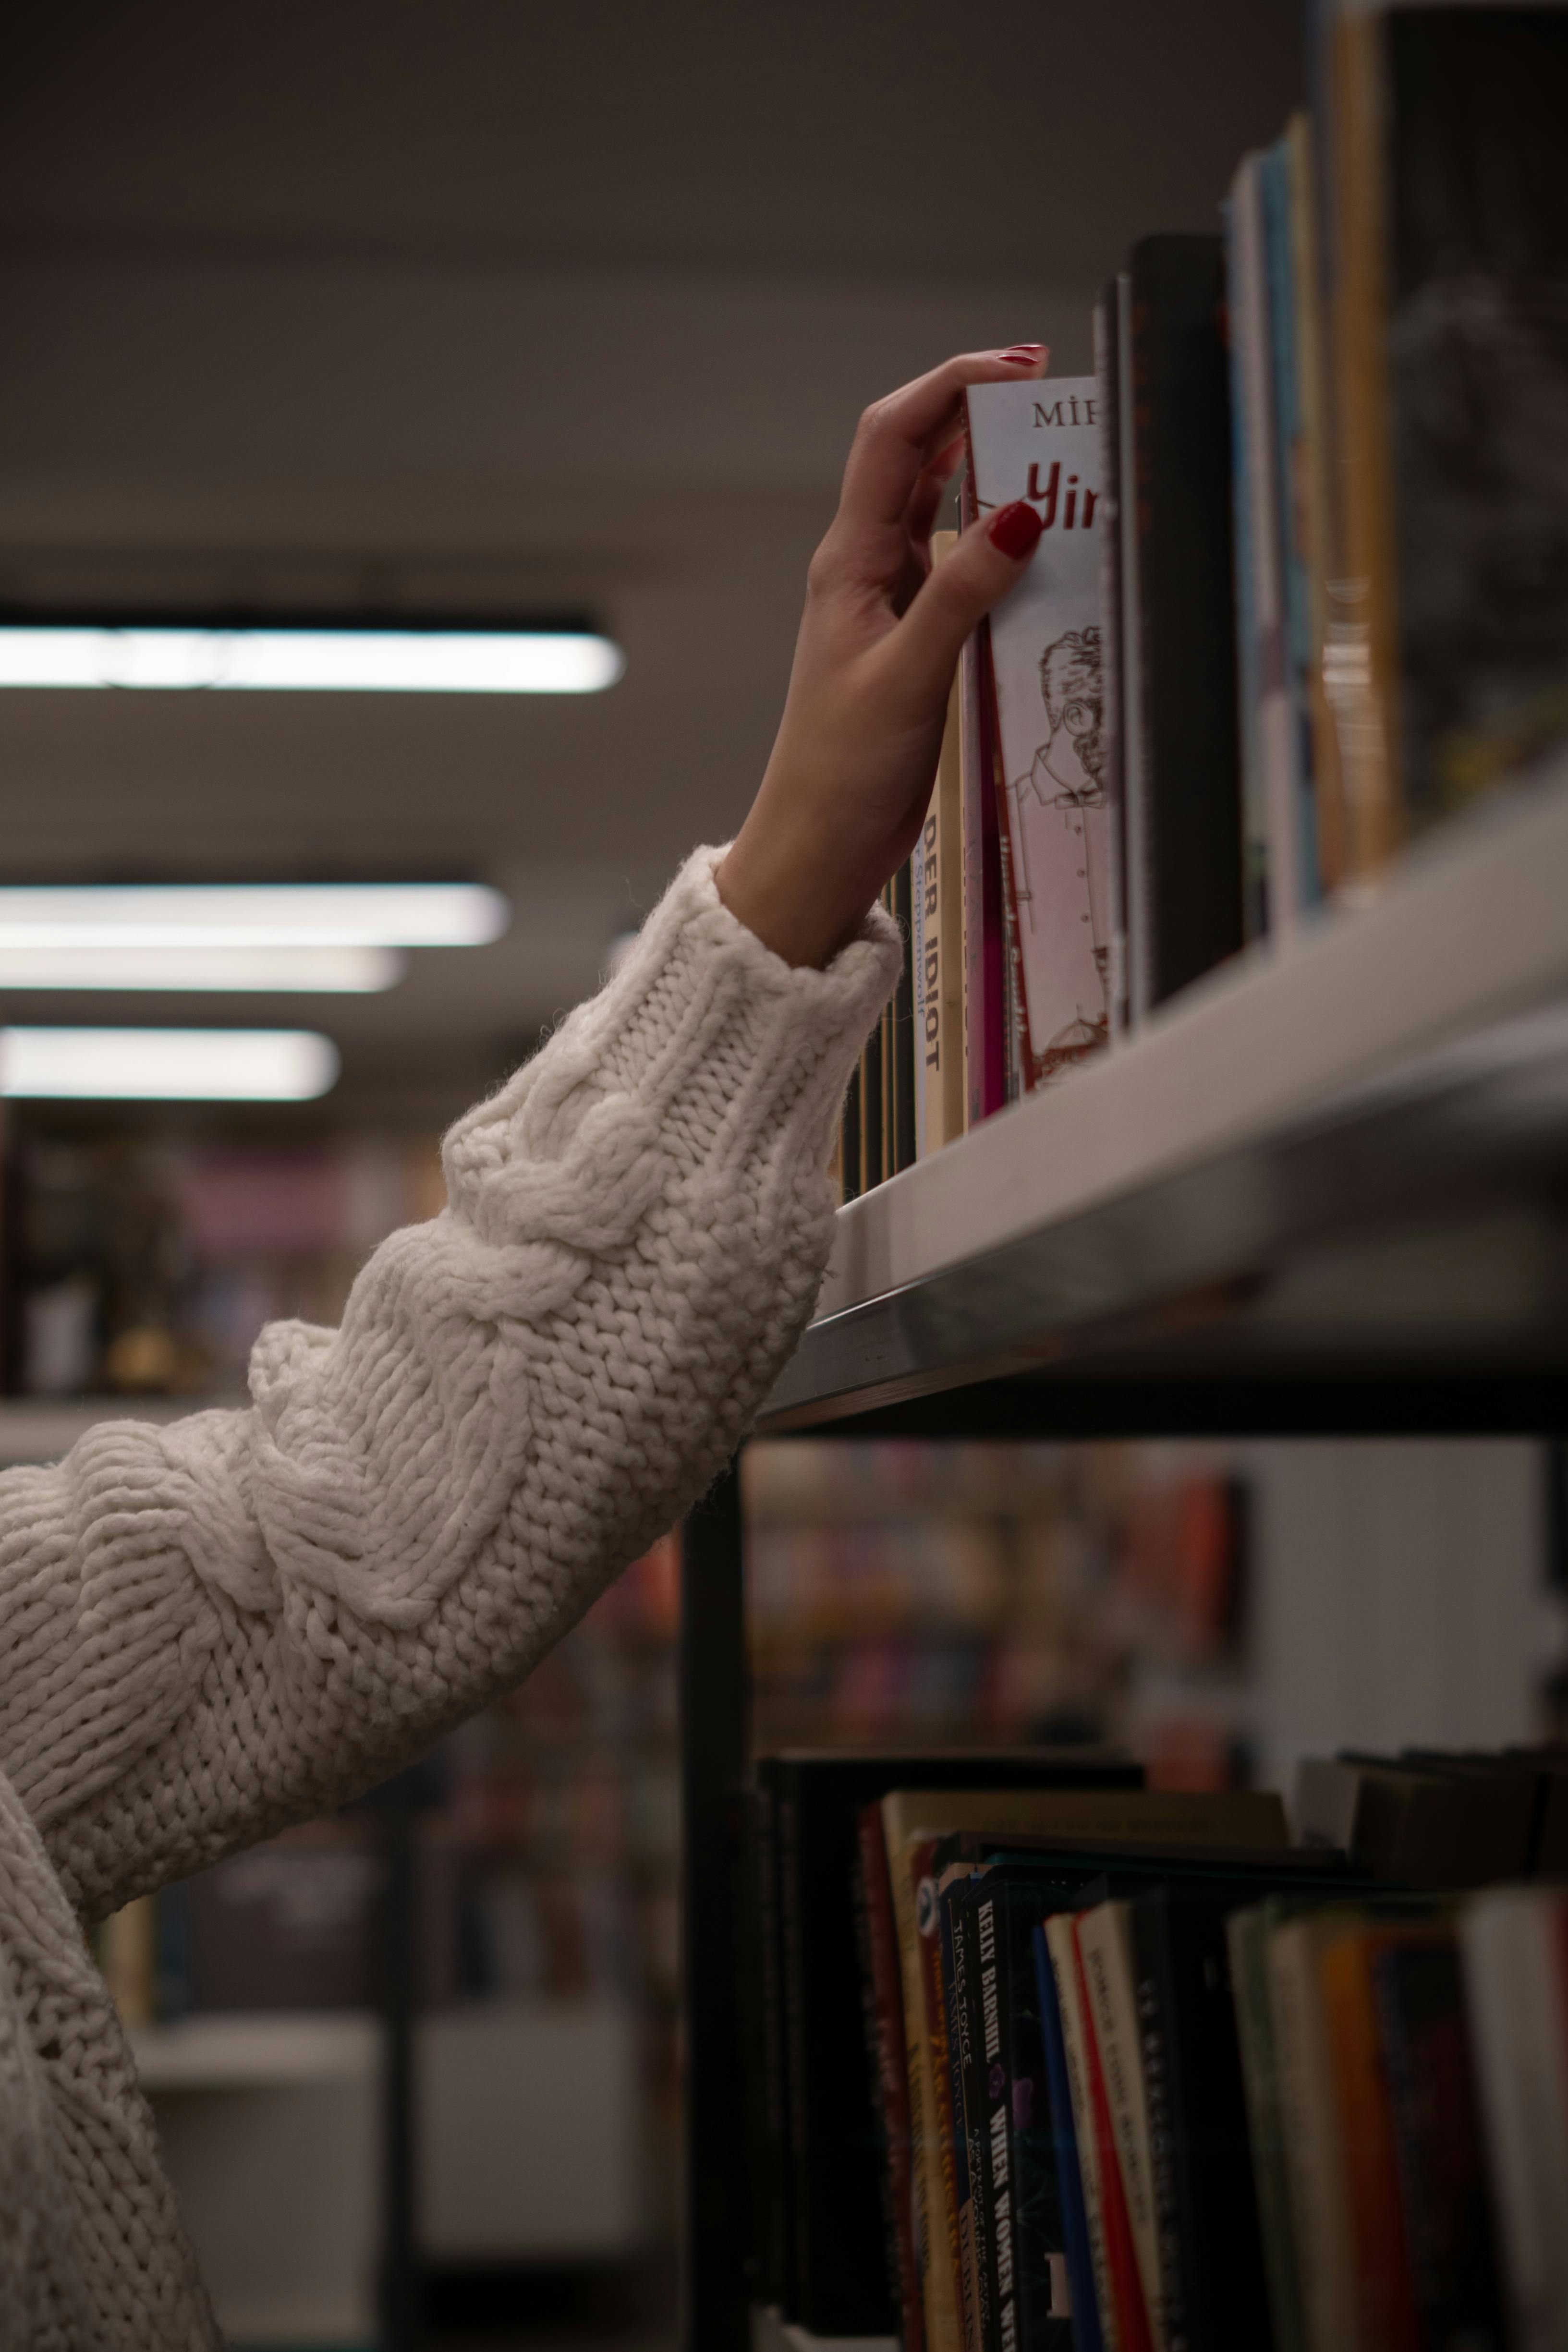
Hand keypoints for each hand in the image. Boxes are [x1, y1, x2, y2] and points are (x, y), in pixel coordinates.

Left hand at [716, 344, 1049, 967]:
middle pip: (920, 458)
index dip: (951, 385)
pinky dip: (999, 545)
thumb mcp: (909, 677)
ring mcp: (890, 603)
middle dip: (980, 413)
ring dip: (993, 473)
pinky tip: (1041, 544)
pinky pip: (959, 569)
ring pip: (943, 510)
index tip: (1017, 367)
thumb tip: (1019, 513)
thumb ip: (963, 594)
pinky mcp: (914, 641)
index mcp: (848, 562)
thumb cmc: (842, 774)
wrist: (818, 849)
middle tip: (1052, 396)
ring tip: (1058, 456)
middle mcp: (866, 569)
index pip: (896, 438)